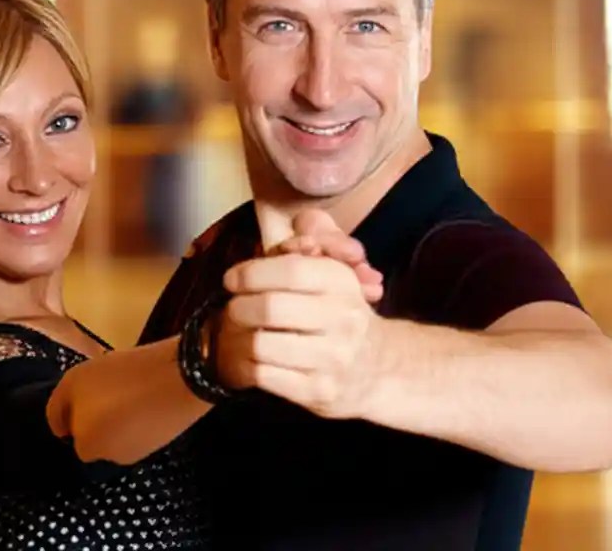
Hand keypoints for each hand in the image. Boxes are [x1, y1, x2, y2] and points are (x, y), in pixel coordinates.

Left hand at [213, 211, 385, 418]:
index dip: (252, 272)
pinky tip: (250, 357)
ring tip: (240, 333)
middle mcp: (341, 319)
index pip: (290, 270)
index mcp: (342, 283)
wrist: (379, 369)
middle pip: (269, 307)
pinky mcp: (317, 392)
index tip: (233, 279)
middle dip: (239, 306)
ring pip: (261, 344)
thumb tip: (303, 219)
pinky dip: (245, 365)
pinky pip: (263, 375)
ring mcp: (330, 359)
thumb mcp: (336, 272)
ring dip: (239, 338)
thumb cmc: (342, 313)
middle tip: (232, 309)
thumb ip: (317, 238)